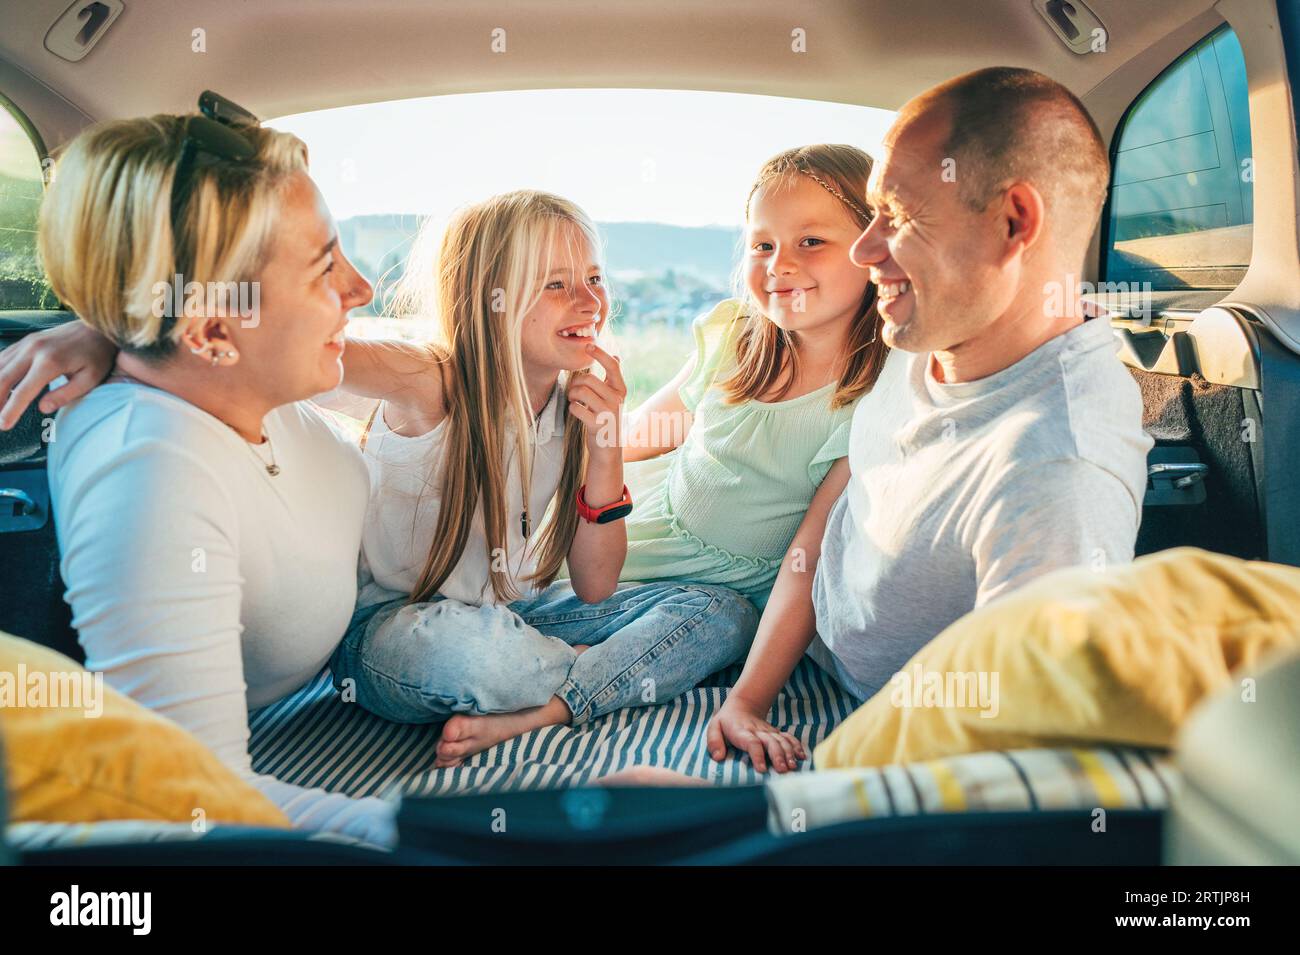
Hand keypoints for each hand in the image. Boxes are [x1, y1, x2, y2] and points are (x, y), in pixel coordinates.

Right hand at [0, 320, 117, 429]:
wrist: (97, 329)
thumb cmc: (97, 357)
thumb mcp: (90, 379)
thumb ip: (66, 394)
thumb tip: (43, 409)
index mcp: (50, 362)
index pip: (23, 391)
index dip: (11, 410)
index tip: (3, 425)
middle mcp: (33, 350)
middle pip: (3, 378)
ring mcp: (27, 342)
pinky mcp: (25, 340)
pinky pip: (3, 357)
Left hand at [567, 342, 625, 457]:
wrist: (607, 447)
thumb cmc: (606, 417)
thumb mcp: (613, 397)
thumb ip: (612, 379)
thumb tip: (617, 356)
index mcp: (621, 390)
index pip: (613, 366)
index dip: (600, 354)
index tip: (588, 346)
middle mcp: (616, 400)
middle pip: (589, 379)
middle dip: (576, 382)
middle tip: (574, 389)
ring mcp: (607, 413)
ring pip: (581, 392)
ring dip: (572, 394)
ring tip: (574, 399)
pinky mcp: (597, 425)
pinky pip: (576, 408)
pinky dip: (572, 407)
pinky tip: (576, 410)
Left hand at [707, 695, 806, 773]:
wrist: (742, 706)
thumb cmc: (726, 722)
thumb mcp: (714, 728)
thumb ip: (714, 742)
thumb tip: (718, 757)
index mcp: (742, 732)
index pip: (752, 743)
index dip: (758, 755)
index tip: (762, 769)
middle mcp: (758, 732)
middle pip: (771, 742)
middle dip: (778, 756)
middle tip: (782, 770)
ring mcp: (769, 732)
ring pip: (782, 741)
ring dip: (789, 753)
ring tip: (792, 767)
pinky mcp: (776, 733)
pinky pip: (788, 738)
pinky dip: (796, 746)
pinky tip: (802, 756)